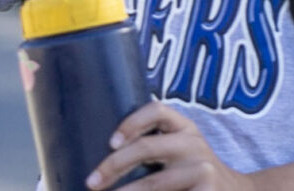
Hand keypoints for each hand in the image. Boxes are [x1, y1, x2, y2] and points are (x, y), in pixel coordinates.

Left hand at [88, 100, 251, 190]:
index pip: (157, 110)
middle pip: (147, 148)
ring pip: (153, 183)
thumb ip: (157, 147)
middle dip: (114, 165)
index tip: (111, 142)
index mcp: (185, 129)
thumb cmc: (195, 174)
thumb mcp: (183, 152)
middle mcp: (194, 145)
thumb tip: (104, 164)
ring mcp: (202, 171)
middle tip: (91, 183)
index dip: (132, 121)